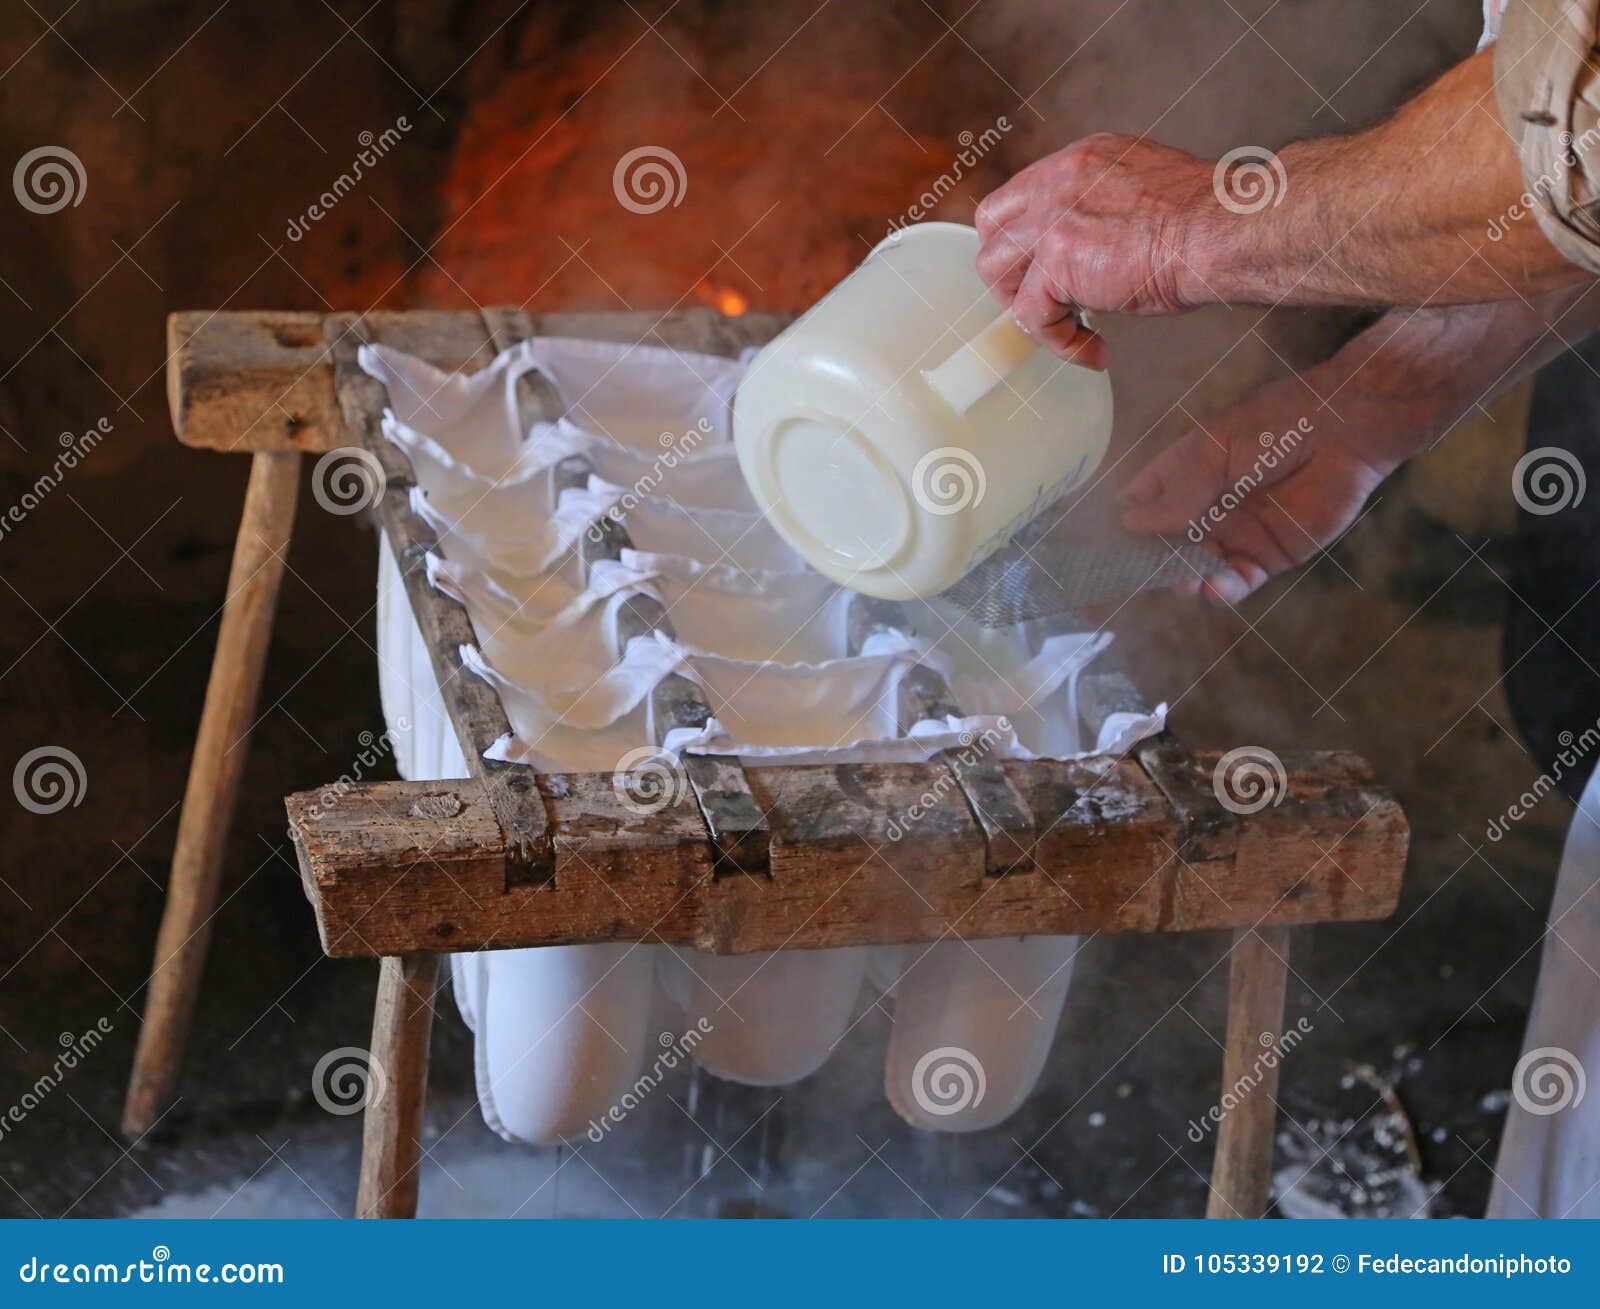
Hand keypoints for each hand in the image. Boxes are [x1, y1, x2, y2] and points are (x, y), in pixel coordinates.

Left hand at [975, 133, 1214, 367]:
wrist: (1224, 231)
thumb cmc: (1205, 223)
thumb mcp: (1141, 202)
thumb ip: (1102, 216)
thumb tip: (1088, 261)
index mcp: (1080, 161)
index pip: (1017, 199)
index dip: (1020, 244)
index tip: (1042, 275)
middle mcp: (1057, 181)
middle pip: (990, 230)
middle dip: (1011, 276)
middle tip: (1048, 306)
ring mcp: (1051, 218)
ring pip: (996, 273)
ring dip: (1027, 309)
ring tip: (1069, 331)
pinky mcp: (1057, 260)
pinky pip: (1031, 316)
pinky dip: (1060, 343)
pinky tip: (1095, 350)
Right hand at [1117, 370, 1401, 605]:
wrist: (1343, 431)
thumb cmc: (1275, 425)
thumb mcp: (1213, 452)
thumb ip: (1179, 492)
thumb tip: (1132, 522)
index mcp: (1186, 472)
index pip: (1143, 499)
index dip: (1124, 517)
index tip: (1104, 539)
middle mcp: (1205, 507)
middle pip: (1165, 542)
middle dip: (1150, 558)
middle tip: (1140, 570)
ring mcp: (1235, 534)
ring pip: (1197, 567)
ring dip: (1185, 578)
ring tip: (1184, 580)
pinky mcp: (1267, 556)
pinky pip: (1237, 581)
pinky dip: (1223, 590)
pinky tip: (1214, 588)